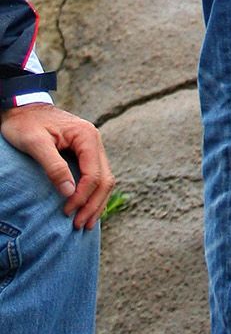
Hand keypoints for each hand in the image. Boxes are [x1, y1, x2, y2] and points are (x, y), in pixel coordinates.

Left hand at [2, 104, 114, 229]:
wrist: (23, 108)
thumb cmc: (25, 124)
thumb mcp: (35, 143)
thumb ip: (53, 166)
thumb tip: (69, 192)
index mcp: (87, 137)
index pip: (93, 174)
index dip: (82, 196)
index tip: (67, 211)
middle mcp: (95, 142)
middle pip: (104, 180)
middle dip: (93, 204)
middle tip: (80, 225)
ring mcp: (92, 148)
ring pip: (104, 180)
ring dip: (97, 203)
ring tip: (86, 223)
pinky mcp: (86, 154)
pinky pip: (97, 177)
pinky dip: (94, 195)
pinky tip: (87, 208)